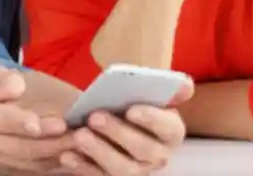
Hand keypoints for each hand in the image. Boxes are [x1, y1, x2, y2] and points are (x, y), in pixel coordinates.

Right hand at [0, 65, 75, 174]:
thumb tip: (16, 86)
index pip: (7, 122)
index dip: (31, 123)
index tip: (56, 123)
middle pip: (24, 147)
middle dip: (57, 143)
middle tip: (83, 134)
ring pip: (31, 162)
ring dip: (59, 156)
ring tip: (86, 145)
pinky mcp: (2, 167)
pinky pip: (31, 170)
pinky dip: (53, 166)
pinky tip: (74, 157)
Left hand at [60, 81, 192, 175]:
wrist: (117, 128)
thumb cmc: (132, 107)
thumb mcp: (148, 95)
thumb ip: (164, 89)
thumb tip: (185, 86)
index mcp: (171, 133)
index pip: (169, 128)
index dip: (152, 119)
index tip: (131, 109)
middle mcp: (158, 157)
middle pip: (143, 150)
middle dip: (118, 133)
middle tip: (95, 117)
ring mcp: (136, 173)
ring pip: (122, 170)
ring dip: (99, 152)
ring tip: (79, 136)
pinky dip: (82, 168)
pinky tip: (67, 155)